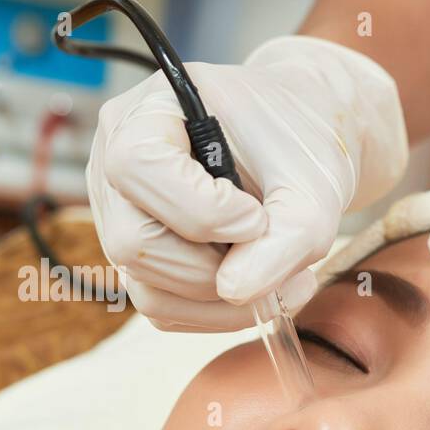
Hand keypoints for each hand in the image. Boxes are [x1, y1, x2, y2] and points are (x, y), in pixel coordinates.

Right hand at [87, 36, 408, 330]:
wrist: (304, 150)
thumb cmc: (303, 147)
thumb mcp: (315, 184)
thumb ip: (287, 235)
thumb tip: (233, 291)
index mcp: (145, 116)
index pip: (138, 166)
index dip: (202, 209)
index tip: (258, 219)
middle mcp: (114, 167)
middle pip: (136, 243)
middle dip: (215, 269)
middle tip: (282, 256)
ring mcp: (122, 218)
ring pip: (149, 291)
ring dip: (225, 303)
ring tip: (288, 279)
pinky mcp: (144, 260)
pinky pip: (166, 310)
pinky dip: (221, 313)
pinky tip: (267, 286)